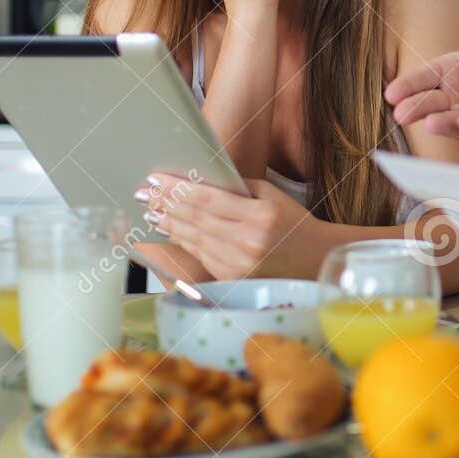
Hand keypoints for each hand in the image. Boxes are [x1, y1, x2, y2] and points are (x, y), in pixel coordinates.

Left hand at [139, 173, 320, 279]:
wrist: (314, 259)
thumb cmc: (293, 222)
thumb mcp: (270, 196)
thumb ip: (236, 188)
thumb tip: (196, 182)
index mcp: (260, 216)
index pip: (208, 199)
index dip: (177, 189)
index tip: (155, 178)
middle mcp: (248, 243)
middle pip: (196, 220)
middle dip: (166, 204)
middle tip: (144, 192)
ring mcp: (239, 264)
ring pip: (194, 239)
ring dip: (169, 223)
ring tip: (151, 209)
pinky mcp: (234, 279)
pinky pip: (202, 256)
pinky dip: (183, 241)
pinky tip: (170, 230)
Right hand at [383, 0, 458, 157]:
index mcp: (450, 72)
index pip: (424, 77)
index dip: (408, 85)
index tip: (392, 93)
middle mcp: (452, 97)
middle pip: (428, 101)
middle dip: (415, 107)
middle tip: (400, 113)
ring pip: (446, 120)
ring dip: (438, 122)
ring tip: (429, 123)